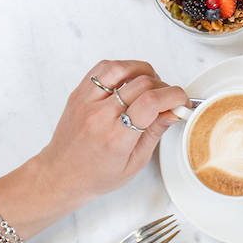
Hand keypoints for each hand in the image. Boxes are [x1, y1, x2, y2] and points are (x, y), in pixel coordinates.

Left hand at [23, 60, 186, 214]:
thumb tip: (174, 111)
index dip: (174, 96)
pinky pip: (102, 69)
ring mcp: (86, 101)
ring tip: (150, 85)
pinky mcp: (78, 93)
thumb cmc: (95, 174)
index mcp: (116, 137)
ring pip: (121, 68)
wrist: (60, 174)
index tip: (181, 101)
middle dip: (163, 87)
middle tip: (167, 100)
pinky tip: (129, 80)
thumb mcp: (134, 163)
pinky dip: (122, 69)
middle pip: (142, 83)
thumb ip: (155, 133)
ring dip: (143, 72)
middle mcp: (99, 116)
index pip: (151, 102)